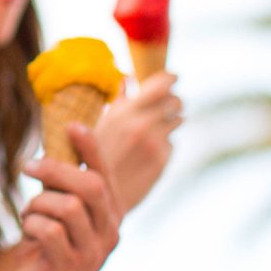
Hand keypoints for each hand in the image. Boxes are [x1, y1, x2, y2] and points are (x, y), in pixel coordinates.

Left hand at [3, 126, 123, 270]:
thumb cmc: (47, 247)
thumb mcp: (59, 212)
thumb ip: (63, 185)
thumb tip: (55, 146)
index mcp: (109, 214)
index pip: (105, 174)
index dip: (90, 148)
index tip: (71, 125)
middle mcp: (108, 233)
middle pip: (90, 186)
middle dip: (55, 169)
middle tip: (28, 165)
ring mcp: (92, 254)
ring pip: (67, 206)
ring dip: (38, 204)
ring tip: (29, 215)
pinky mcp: (69, 269)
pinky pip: (49, 231)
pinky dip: (31, 225)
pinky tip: (27, 235)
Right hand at [94, 72, 180, 214]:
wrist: (95, 194)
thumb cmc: (93, 154)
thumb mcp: (102, 122)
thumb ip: (120, 100)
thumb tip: (128, 78)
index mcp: (125, 111)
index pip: (161, 85)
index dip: (170, 78)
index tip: (173, 77)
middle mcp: (142, 126)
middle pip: (175, 101)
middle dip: (172, 100)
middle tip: (167, 103)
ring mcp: (154, 145)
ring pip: (177, 121)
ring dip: (170, 120)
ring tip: (156, 125)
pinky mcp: (161, 162)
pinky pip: (172, 143)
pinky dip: (165, 142)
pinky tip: (150, 149)